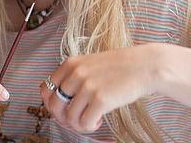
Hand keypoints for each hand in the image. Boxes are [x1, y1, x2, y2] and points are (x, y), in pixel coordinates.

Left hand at [40, 45, 158, 132]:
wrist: (145, 66)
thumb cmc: (119, 67)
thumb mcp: (90, 64)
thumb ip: (73, 76)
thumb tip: (57, 98)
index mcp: (71, 64)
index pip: (46, 89)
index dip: (52, 104)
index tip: (63, 110)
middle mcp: (76, 74)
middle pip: (54, 105)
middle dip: (63, 118)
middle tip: (76, 120)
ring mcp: (87, 86)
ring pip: (69, 117)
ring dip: (78, 124)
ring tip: (91, 120)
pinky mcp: (101, 99)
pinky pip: (84, 122)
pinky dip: (89, 126)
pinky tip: (99, 121)